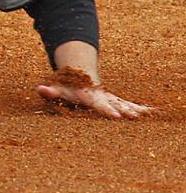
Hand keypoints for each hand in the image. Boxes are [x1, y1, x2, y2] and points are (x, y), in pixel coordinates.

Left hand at [35, 82, 154, 118]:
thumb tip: (40, 89)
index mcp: (90, 97)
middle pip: (115, 105)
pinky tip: (152, 112)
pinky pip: (128, 105)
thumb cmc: (67, 87)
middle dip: (124, 111)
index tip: (115, 117)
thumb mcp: (57, 89)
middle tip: (133, 118)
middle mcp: (103, 97)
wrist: (80, 74)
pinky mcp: (115, 101)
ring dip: (134, 110)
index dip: (106, 111)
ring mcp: (110, 98)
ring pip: (124, 104)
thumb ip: (49, 92)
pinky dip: (139, 108)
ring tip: (145, 115)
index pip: (99, 105)